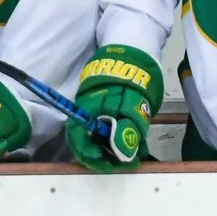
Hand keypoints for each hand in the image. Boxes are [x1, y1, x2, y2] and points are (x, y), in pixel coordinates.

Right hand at [67, 44, 157, 171]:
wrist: (133, 48)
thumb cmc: (132, 76)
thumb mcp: (133, 106)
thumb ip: (127, 131)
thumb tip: (123, 156)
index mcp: (87, 109)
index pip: (79, 141)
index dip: (92, 158)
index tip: (112, 167)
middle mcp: (86, 110)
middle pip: (89, 140)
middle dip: (107, 156)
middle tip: (128, 162)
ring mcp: (95, 106)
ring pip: (100, 134)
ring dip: (115, 147)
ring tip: (136, 154)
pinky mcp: (105, 104)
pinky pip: (108, 126)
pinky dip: (120, 135)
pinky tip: (136, 141)